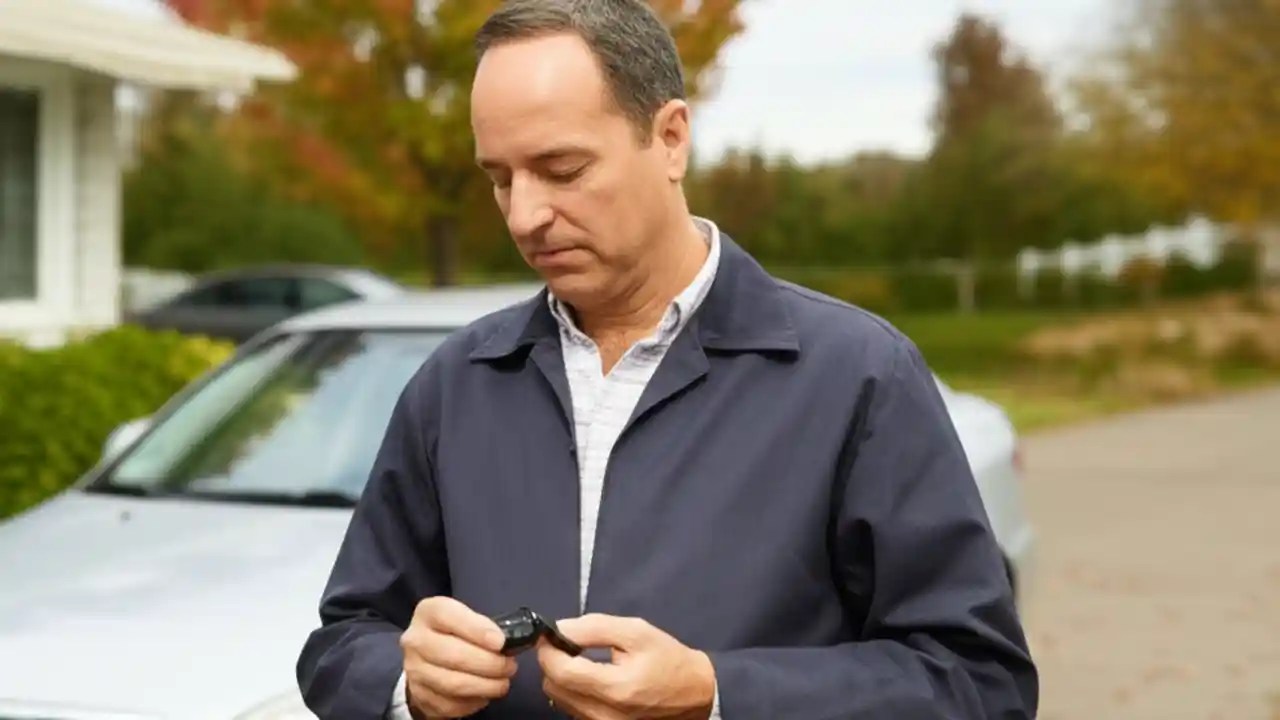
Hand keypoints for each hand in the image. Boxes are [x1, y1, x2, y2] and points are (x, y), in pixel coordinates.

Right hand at [399, 596, 517, 718]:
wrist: (427, 658)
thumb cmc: (455, 634)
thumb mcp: (466, 618)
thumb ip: (484, 625)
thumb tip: (510, 640)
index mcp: (429, 612)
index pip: (449, 616)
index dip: (477, 629)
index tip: (500, 642)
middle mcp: (416, 639)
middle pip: (454, 654)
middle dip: (489, 663)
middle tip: (509, 666)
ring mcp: (414, 669)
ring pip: (453, 683)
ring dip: (485, 685)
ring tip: (502, 682)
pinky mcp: (420, 695)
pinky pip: (450, 704)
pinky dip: (473, 701)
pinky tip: (485, 694)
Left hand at [537, 614, 715, 719]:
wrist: (695, 694)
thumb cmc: (668, 660)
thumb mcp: (636, 632)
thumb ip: (595, 627)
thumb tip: (560, 628)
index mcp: (615, 688)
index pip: (561, 671)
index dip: (547, 649)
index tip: (549, 634)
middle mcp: (604, 715)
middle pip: (553, 687)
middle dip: (553, 662)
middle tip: (568, 644)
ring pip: (559, 700)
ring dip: (561, 677)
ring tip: (581, 660)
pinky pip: (572, 709)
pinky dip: (573, 691)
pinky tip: (589, 678)